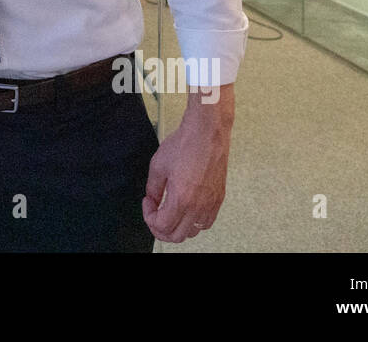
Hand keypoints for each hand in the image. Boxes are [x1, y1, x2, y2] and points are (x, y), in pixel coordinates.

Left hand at [142, 83, 233, 242]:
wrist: (207, 132)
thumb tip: (152, 201)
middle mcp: (199, 205)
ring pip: (193, 231)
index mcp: (182, 199)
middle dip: (161, 229)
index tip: (148, 203)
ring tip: (169, 212)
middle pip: (177, 236)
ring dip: (178, 227)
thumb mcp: (158, 165)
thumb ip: (153, 188)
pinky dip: (194, 222)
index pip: (162, 226)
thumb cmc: (186, 144)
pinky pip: (207, 222)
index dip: (149, 218)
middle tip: (154, 215)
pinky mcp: (219, 198)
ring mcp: (211, 203)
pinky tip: (186, 210)